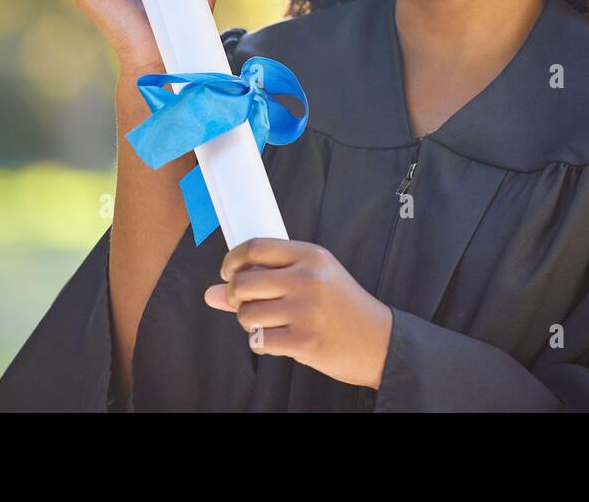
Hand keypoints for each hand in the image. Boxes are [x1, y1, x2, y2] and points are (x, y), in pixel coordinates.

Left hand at [204, 238, 393, 389]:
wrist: (378, 340)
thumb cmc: (340, 307)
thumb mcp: (312, 281)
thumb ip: (264, 281)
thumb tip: (210, 293)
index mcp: (311, 255)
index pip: (255, 247)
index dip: (232, 260)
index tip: (227, 272)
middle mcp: (307, 278)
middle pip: (242, 282)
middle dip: (233, 296)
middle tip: (243, 303)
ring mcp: (306, 310)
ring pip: (246, 314)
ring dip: (249, 322)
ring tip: (270, 323)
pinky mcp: (305, 340)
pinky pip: (259, 341)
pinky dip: (262, 342)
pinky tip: (279, 339)